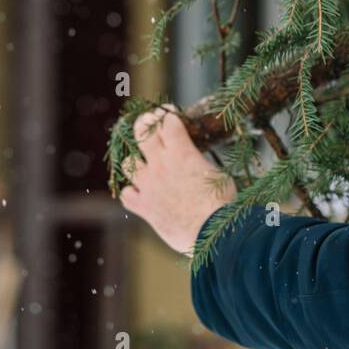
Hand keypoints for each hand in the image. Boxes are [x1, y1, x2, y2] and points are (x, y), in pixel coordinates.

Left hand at [120, 105, 237, 254]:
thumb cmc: (221, 203)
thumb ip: (200, 161)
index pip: (167, 121)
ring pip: (128, 163)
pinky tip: (141, 193)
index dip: (169, 116)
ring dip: (136, 161)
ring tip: (145, 165)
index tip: (172, 117)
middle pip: (141, 131)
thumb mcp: (217, 173)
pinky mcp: (143, 206)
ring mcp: (148, 185)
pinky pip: (126, 195)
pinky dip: (132, 192)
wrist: (211, 233)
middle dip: (145, 122)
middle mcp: (160, 164)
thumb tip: (196, 159)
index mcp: (181, 152)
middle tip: (150, 123)